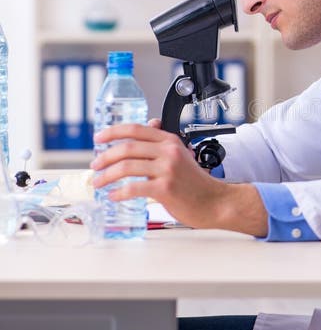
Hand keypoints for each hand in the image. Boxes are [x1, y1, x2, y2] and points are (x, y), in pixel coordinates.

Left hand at [91, 123, 220, 227]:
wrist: (215, 202)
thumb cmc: (197, 183)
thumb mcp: (183, 155)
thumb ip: (164, 144)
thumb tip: (149, 127)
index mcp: (170, 141)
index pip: (136, 129)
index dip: (113, 132)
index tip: (99, 138)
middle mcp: (168, 152)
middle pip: (127, 148)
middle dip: (105, 157)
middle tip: (95, 165)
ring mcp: (167, 170)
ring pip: (127, 167)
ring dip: (107, 175)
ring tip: (99, 182)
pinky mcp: (165, 188)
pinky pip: (134, 188)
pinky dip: (119, 192)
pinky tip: (113, 196)